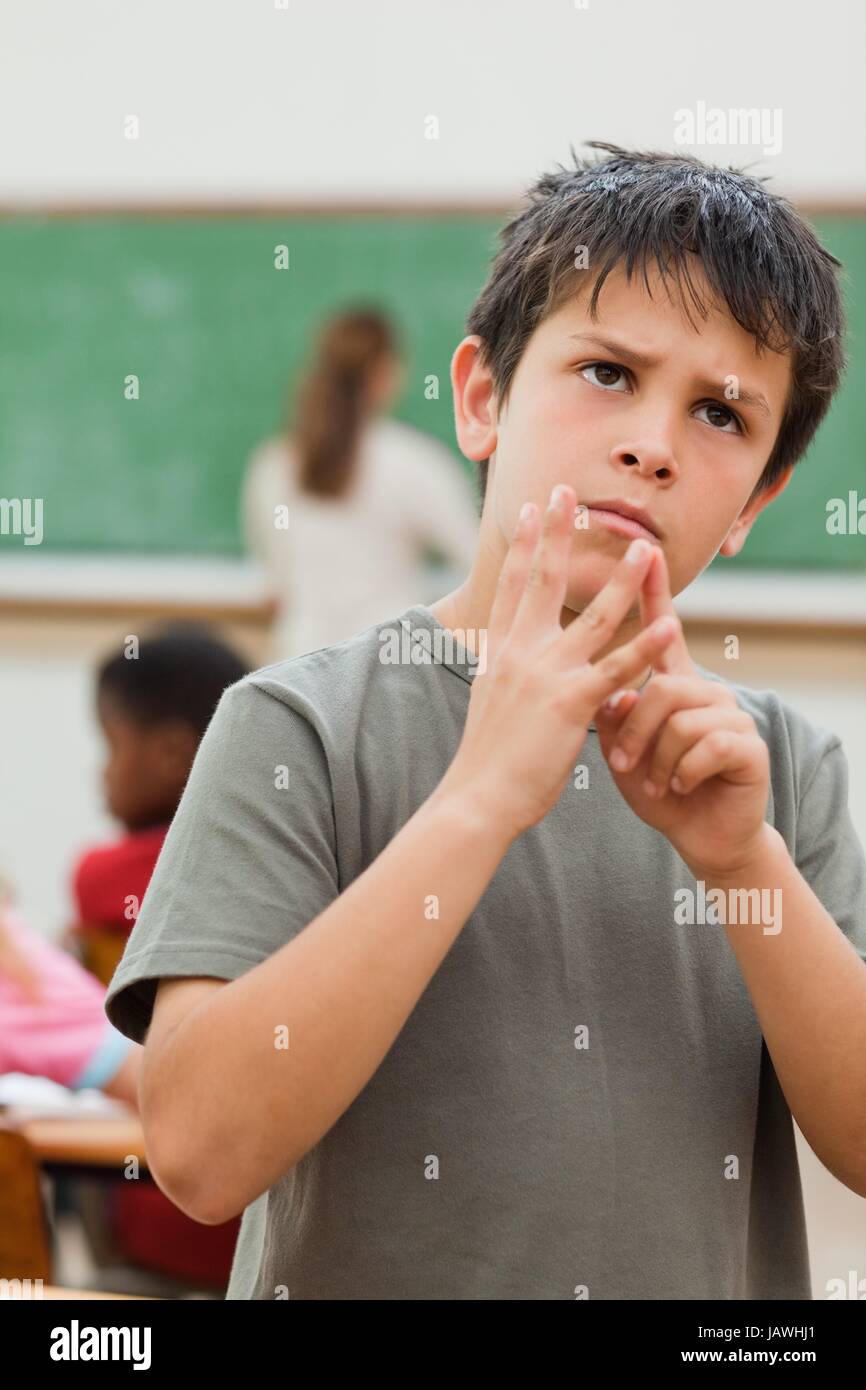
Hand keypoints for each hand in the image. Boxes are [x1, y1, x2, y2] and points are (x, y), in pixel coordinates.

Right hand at [438, 484, 678, 841]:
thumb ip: (503, 675)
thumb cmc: (486, 762)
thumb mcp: (488, 703)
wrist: (478, 797)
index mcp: (501, 653)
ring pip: (593, 618)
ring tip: (646, 548)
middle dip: (560, 532)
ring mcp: (547, 675)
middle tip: (571, 491)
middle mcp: (521, 654)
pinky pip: (618, 669)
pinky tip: (670, 624)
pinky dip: (647, 645)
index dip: (526, 544)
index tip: (534, 508)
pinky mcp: (571, 704)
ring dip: (623, 580)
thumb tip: (503, 661)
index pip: (514, 586)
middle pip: (545, 581)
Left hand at [594, 546, 770, 878]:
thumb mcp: (622, 749)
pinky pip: (705, 746)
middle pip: (660, 684)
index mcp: (673, 684)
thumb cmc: (658, 788)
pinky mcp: (749, 745)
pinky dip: (682, 773)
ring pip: (679, 719)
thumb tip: (612, 692)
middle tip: (621, 763)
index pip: (662, 630)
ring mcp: (732, 715)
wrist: (701, 836)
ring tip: (655, 783)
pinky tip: (681, 787)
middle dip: (635, 730)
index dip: (654, 592)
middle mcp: (707, 691)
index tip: (646, 551)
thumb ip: (611, 714)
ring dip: (657, 759)